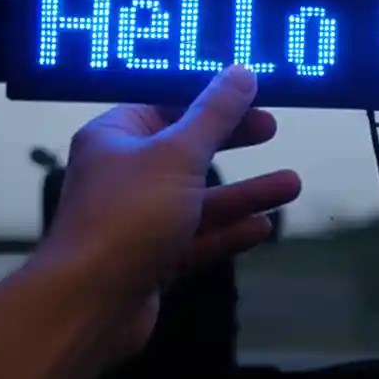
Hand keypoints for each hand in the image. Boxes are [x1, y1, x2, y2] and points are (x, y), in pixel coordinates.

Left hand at [38, 65, 301, 360]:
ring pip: (198, 199)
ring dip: (244, 192)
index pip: (165, 103)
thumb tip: (239, 73)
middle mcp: (122, 175)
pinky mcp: (149, 259)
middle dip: (231, 141)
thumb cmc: (122, 219)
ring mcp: (136, 221)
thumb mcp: (179, 153)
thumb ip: (215, 113)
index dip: (207, 96)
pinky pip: (196, 239)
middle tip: (269, 128)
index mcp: (115, 137)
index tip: (246, 91)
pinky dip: (228, 232)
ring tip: (290, 185)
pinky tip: (261, 227)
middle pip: (186, 149)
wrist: (88, 305)